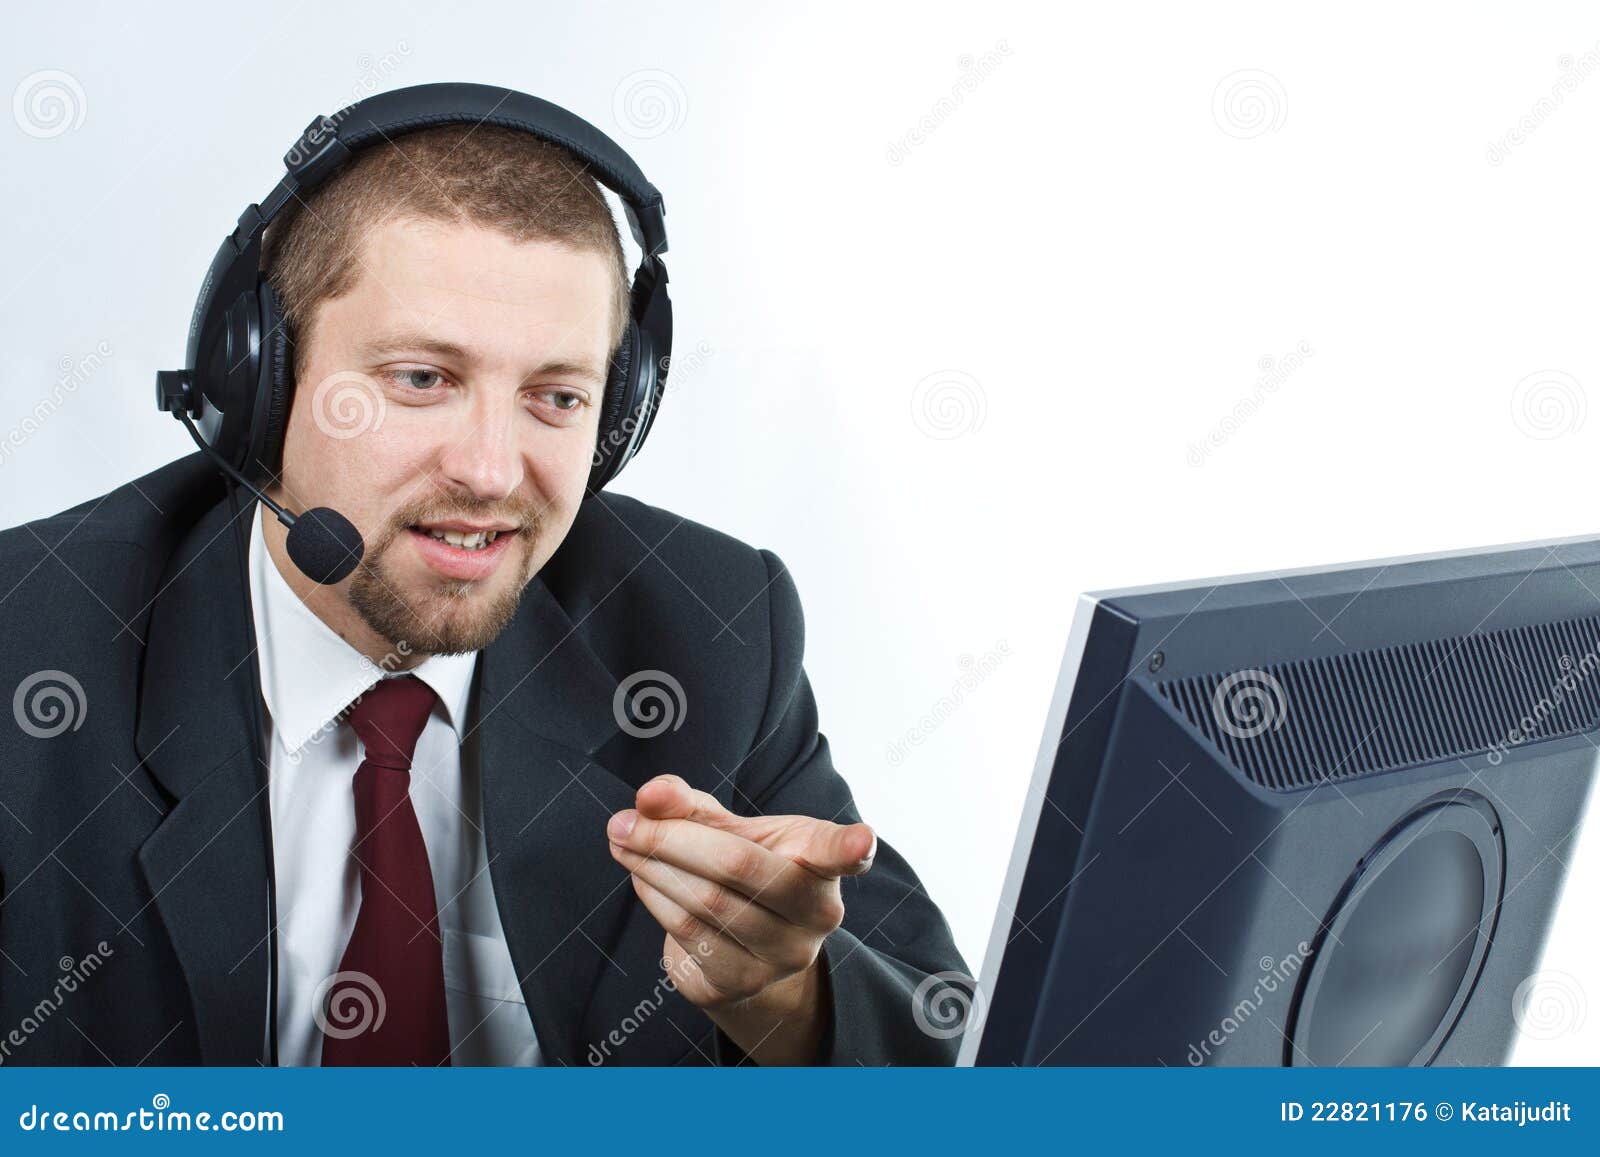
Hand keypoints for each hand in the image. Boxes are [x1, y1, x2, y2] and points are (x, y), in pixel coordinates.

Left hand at [606, 773, 875, 1061]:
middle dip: (669, 838)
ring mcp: (780, 958)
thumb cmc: (746, 870)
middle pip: (735, 867)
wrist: (748, 947)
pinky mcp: (739, 985)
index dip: (852, 848)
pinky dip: (653, 898)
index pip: (840, 856)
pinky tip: (646, 880)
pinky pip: (683, 935)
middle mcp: (814, 917)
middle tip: (624, 821)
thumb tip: (651, 795)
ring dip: (648, 868)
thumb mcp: (729, 830)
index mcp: (822, 866)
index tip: (862, 839)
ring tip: (624, 841)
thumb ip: (689, 804)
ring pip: (700, 903)